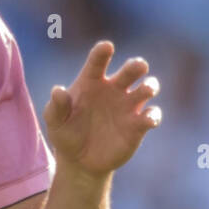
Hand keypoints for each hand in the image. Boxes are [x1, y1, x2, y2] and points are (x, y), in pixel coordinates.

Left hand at [42, 40, 160, 177]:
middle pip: (129, 71)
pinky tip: (148, 119)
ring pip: (146, 89)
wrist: (79, 162)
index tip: (106, 46)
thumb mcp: (55, 122)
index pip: (97, 62)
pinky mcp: (138, 126)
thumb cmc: (65, 134)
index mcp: (91, 82)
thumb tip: (57, 90)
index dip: (102, 53)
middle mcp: (113, 89)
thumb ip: (56, 107)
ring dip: (150, 86)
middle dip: (136, 66)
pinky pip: (151, 116)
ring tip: (147, 89)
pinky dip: (153, 116)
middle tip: (139, 66)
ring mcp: (128, 106)